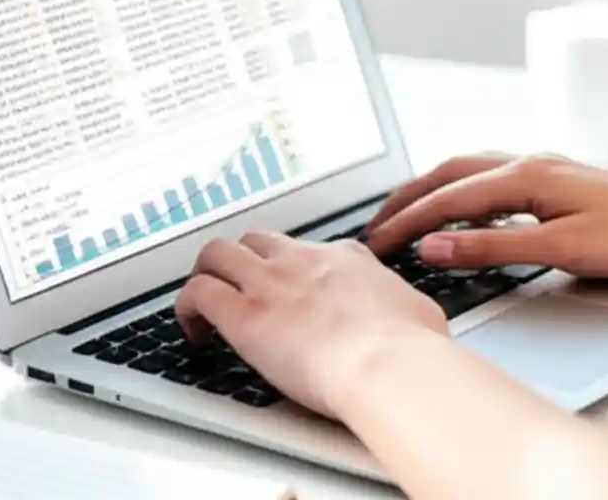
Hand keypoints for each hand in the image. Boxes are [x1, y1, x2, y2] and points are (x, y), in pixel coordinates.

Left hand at [175, 234, 446, 417]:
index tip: (290, 289)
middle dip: (242, 261)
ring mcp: (269, 283)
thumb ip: (405, 308)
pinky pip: (198, 293)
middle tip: (237, 288)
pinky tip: (192, 328)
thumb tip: (414, 316)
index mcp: (345, 260)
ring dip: (206, 273)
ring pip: (216, 253)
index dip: (293, 268)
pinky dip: (186, 306)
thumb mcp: (421, 313)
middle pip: (256, 240)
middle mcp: (302, 262)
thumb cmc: (411, 351)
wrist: (387, 366)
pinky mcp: (242, 314)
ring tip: (203, 301)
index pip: (309, 250)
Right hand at [365, 153, 607, 276]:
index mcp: (524, 176)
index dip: (406, 223)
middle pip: (445, 174)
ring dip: (428, 190)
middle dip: (404, 199)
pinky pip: (486, 176)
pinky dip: (456, 190)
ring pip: (464, 170)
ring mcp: (539, 168)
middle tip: (374, 227)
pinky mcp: (551, 179)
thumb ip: (491, 248)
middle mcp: (526, 163)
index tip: (376, 243)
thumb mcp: (560, 250)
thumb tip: (434, 248)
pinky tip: (457, 208)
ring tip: (401, 214)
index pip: (446, 199)